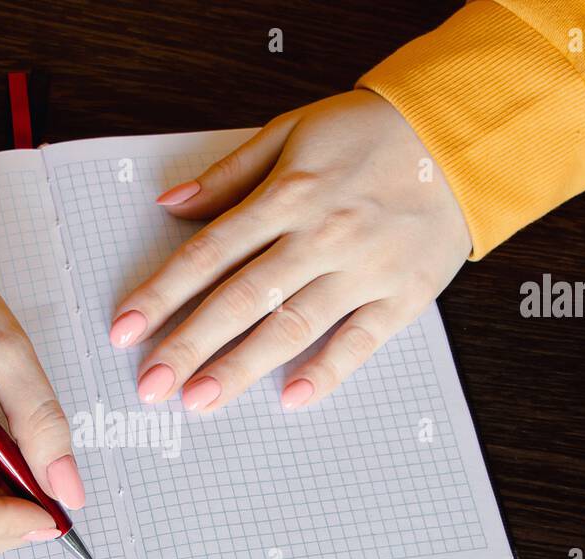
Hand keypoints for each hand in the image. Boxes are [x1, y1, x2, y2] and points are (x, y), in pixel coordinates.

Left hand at [111, 90, 471, 411]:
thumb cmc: (370, 132)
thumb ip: (228, 174)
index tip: (125, 329)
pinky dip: (327, 371)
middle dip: (189, 346)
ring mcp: (364, 268)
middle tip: (151, 386)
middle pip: (241, 299)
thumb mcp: (292, 131)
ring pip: (292, 326)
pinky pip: (361, 340)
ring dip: (241, 367)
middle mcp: (321, 235)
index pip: (209, 253)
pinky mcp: (404, 295)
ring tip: (200, 401)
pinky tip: (290, 398)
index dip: (162, 294)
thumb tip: (169, 204)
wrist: (459, 135)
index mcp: (288, 194)